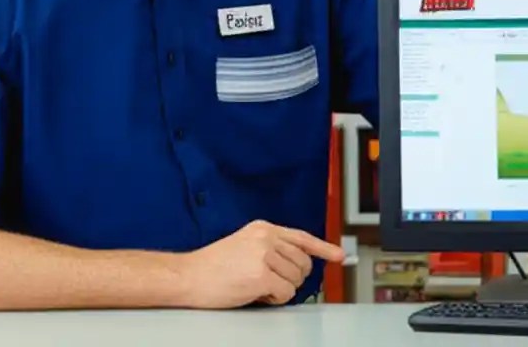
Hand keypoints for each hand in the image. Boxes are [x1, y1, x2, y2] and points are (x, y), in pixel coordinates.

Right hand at [176, 220, 344, 308]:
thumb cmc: (212, 266)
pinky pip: (286, 294)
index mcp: (262, 228)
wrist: (188, 275)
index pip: (301, 237)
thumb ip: (270, 248)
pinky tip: (255, 294)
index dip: (323, 248)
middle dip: (291, 278)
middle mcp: (266, 238)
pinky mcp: (261, 275)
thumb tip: (298, 263)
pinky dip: (274, 300)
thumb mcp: (243, 245)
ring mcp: (264, 255)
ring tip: (256, 285)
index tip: (339, 255)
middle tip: (268, 282)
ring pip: (296, 281)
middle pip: (303, 264)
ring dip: (280, 289)